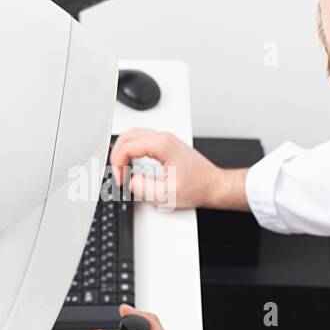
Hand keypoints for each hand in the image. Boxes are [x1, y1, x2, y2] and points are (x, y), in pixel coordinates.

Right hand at [108, 129, 231, 209]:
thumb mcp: (166, 194)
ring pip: (133, 135)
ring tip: (121, 168)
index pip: (128, 147)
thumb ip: (143, 188)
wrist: (212, 186)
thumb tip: (131, 181)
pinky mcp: (166, 144)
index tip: (121, 180)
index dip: (118, 165)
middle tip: (117, 174)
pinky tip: (131, 162)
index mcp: (162, 145)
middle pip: (127, 136)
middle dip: (117, 156)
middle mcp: (163, 138)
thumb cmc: (197, 187)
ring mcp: (165, 139)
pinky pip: (142, 139)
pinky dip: (131, 149)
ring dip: (123, 150)